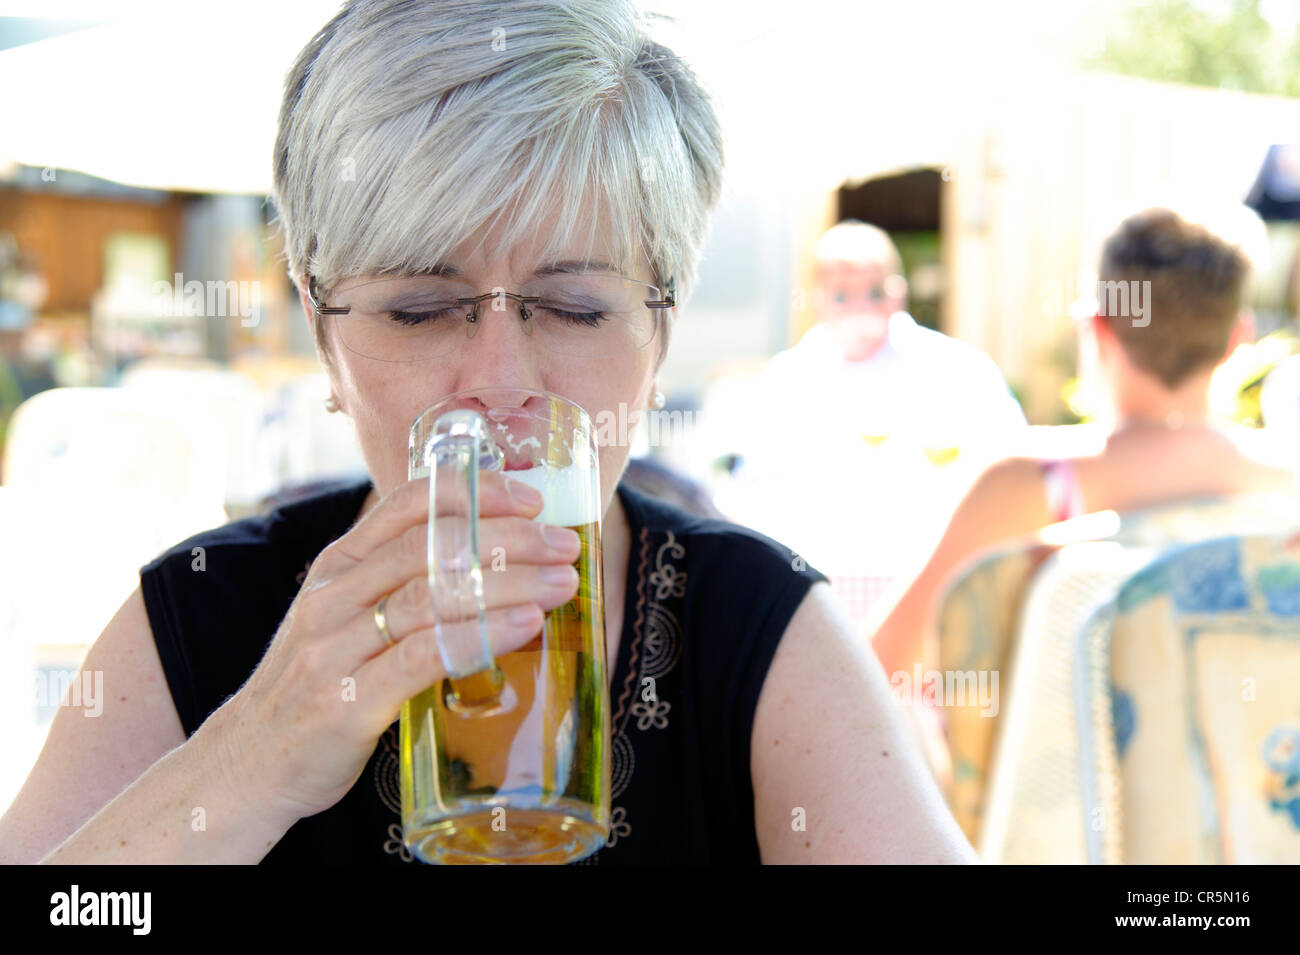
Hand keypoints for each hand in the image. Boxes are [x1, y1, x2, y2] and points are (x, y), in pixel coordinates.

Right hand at [205, 473, 580, 825]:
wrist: (248, 762)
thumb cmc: (318, 683)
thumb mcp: (346, 617)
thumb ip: (401, 586)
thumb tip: (493, 562)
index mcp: (337, 564)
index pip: (409, 504)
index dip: (476, 492)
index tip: (532, 498)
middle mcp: (334, 595)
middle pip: (432, 545)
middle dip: (509, 537)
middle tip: (565, 544)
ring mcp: (336, 647)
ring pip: (434, 595)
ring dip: (508, 583)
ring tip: (562, 583)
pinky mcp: (346, 700)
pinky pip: (422, 656)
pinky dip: (479, 635)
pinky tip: (524, 626)